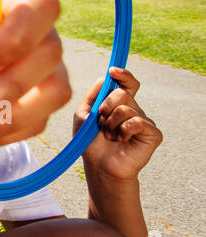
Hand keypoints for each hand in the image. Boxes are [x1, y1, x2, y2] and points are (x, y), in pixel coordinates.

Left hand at [0, 0, 69, 146]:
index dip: (18, 36)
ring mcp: (39, 66)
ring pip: (54, 92)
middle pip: (49, 54)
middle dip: (10, 86)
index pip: (39, 7)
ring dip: (14, 115)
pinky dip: (7, 132)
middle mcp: (34, 30)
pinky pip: (37, 121)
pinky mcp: (34, 100)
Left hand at [74, 67, 161, 183]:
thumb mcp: (83, 116)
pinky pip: (138, 122)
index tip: (113, 71)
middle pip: (122, 93)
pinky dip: (125, 130)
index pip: (127, 84)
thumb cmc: (90, 142)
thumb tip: (106, 76)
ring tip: (110, 136)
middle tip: (101, 122)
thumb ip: (93, 96)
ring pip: (127, 108)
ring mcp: (144, 121)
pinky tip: (122, 140)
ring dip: (111, 123)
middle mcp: (133, 110)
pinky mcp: (153, 134)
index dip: (123, 75)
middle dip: (106, 106)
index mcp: (118, 104)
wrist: (99, 166)